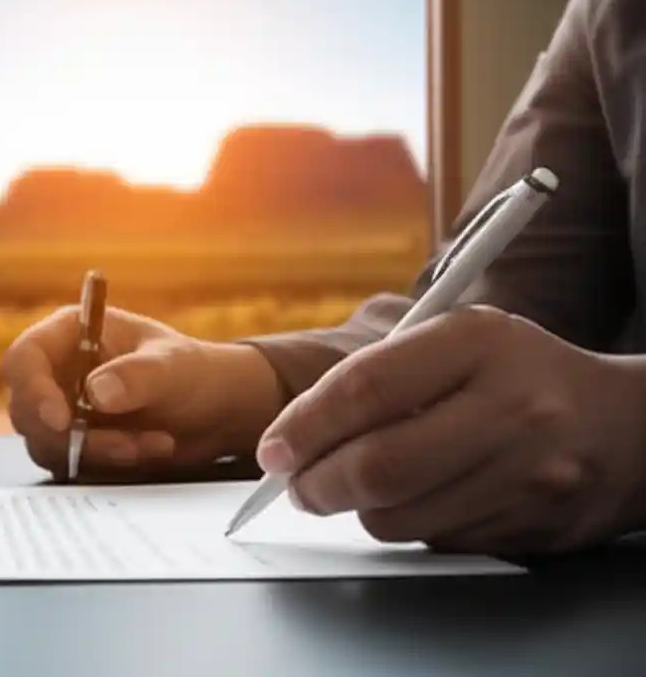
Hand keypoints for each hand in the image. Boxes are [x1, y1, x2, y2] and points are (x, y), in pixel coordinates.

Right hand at [2, 306, 283, 480]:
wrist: (215, 411)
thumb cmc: (192, 371)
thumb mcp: (172, 366)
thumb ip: (136, 376)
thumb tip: (95, 393)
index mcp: (70, 335)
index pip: (24, 359)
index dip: (32, 390)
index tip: (60, 420)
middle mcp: (58, 372)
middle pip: (27, 410)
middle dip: (73, 435)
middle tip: (126, 444)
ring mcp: (64, 411)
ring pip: (48, 444)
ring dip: (99, 452)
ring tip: (155, 443)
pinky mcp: (76, 444)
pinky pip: (72, 464)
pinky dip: (109, 464)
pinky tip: (152, 449)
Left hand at [257, 305, 645, 553]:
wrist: (628, 428)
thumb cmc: (520, 376)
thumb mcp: (458, 343)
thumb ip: (378, 375)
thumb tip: (293, 434)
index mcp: (479, 343)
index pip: (365, 389)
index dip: (304, 426)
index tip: (274, 449)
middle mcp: (511, 407)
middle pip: (378, 467)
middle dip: (317, 485)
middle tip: (299, 486)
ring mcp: (527, 473)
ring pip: (400, 518)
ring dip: (359, 510)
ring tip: (362, 487)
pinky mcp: (535, 527)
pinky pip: (437, 542)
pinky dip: (411, 526)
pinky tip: (425, 498)